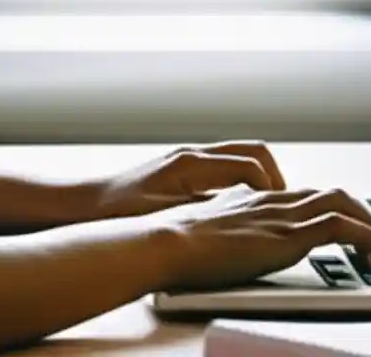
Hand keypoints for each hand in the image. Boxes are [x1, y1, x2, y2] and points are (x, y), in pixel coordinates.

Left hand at [85, 141, 286, 219]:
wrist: (87, 206)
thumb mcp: (167, 218)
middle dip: (275, 177)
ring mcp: (187, 159)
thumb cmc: (119, 214)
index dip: (272, 189)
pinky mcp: (181, 169)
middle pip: (253, 151)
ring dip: (259, 178)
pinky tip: (236, 209)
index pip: (252, 165)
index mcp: (193, 164)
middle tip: (283, 206)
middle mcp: (192, 155)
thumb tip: (244, 213)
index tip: (281, 212)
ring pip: (240, 156)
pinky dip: (241, 182)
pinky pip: (224, 167)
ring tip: (267, 208)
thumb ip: (207, 212)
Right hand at [151, 185, 370, 291]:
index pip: (302, 196)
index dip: (325, 209)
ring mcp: (281, 216)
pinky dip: (364, 235)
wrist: (168, 242)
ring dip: (367, 222)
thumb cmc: (177, 243)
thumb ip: (226, 228)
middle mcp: (272, 201)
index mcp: (253, 200)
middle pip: (327, 193)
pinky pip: (339, 227)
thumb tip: (229, 241)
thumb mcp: (207, 229)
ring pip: (340, 202)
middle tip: (369, 233)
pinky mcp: (288, 235)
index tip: (338, 226)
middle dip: (355, 210)